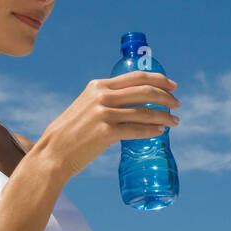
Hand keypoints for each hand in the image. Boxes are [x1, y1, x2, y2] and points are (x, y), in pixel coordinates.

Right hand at [37, 71, 179, 180]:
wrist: (53, 153)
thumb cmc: (71, 133)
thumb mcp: (85, 106)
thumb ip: (105, 99)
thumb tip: (130, 101)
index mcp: (98, 86)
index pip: (136, 77)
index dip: (159, 80)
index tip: (173, 86)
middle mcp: (101, 96)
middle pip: (145, 91)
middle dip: (166, 97)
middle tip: (177, 105)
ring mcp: (103, 114)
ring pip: (145, 111)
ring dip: (164, 116)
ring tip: (175, 121)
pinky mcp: (105, 133)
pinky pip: (137, 130)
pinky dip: (152, 130)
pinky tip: (160, 132)